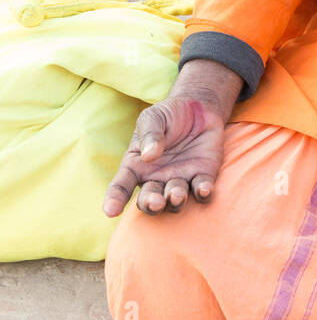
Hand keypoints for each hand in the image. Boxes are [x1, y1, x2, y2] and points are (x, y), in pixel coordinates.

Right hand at [102, 97, 225, 216]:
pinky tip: (203, 189)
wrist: (200, 109)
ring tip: (177, 193)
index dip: (114, 200)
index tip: (110, 211)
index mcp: (137, 166)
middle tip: (156, 202)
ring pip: (174, 201)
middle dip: (151, 204)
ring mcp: (179, 181)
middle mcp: (156, 179)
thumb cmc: (169, 115)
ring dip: (175, 200)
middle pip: (148, 201)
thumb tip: (148, 155)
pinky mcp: (202, 177)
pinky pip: (202, 192)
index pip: (121, 186)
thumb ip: (150, 134)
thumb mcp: (154, 117)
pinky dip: (203, 193)